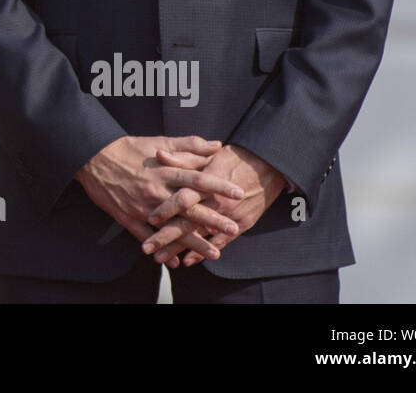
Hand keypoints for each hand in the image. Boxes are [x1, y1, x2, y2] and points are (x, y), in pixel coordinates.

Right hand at [76, 136, 244, 259]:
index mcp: (165, 170)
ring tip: (215, 252)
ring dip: (194, 241)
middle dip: (213, 219)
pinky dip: (162, 249)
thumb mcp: (158, 141)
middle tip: (233, 228)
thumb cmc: (128, 149)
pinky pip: (147, 237)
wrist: (93, 158)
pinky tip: (175, 262)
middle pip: (189, 207)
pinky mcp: (128, 218)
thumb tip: (217, 145)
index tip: (238, 192)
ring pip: (172, 227)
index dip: (218, 186)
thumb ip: (189, 145)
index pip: (197, 179)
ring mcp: (143, 206)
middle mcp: (156, 190)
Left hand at [142, 144, 285, 266]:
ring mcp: (229, 215)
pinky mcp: (241, 224)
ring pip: (200, 236)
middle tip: (147, 249)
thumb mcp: (208, 156)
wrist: (268, 166)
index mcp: (206, 183)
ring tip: (161, 259)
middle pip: (187, 222)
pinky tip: (188, 260)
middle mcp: (216, 202)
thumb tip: (159, 154)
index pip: (182, 199)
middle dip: (166, 237)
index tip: (149, 219)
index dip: (166, 210)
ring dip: (180, 248)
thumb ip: (183, 158)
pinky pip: (221, 242)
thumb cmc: (234, 158)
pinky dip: (204, 252)